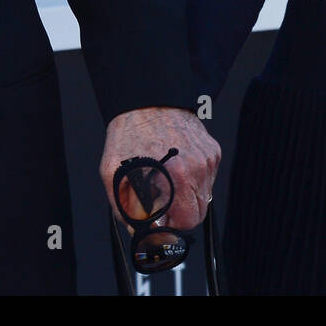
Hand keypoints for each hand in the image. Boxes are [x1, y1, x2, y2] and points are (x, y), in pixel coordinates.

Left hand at [100, 106, 220, 231]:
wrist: (147, 97)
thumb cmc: (130, 131)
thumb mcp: (113, 171)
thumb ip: (124, 206)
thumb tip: (136, 228)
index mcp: (174, 175)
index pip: (187, 221)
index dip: (171, 223)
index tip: (162, 217)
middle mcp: (196, 168)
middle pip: (199, 213)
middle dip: (181, 213)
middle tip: (165, 201)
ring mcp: (207, 159)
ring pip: (205, 196)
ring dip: (188, 195)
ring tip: (169, 178)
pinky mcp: (212, 150)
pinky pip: (208, 178)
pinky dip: (195, 178)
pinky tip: (177, 164)